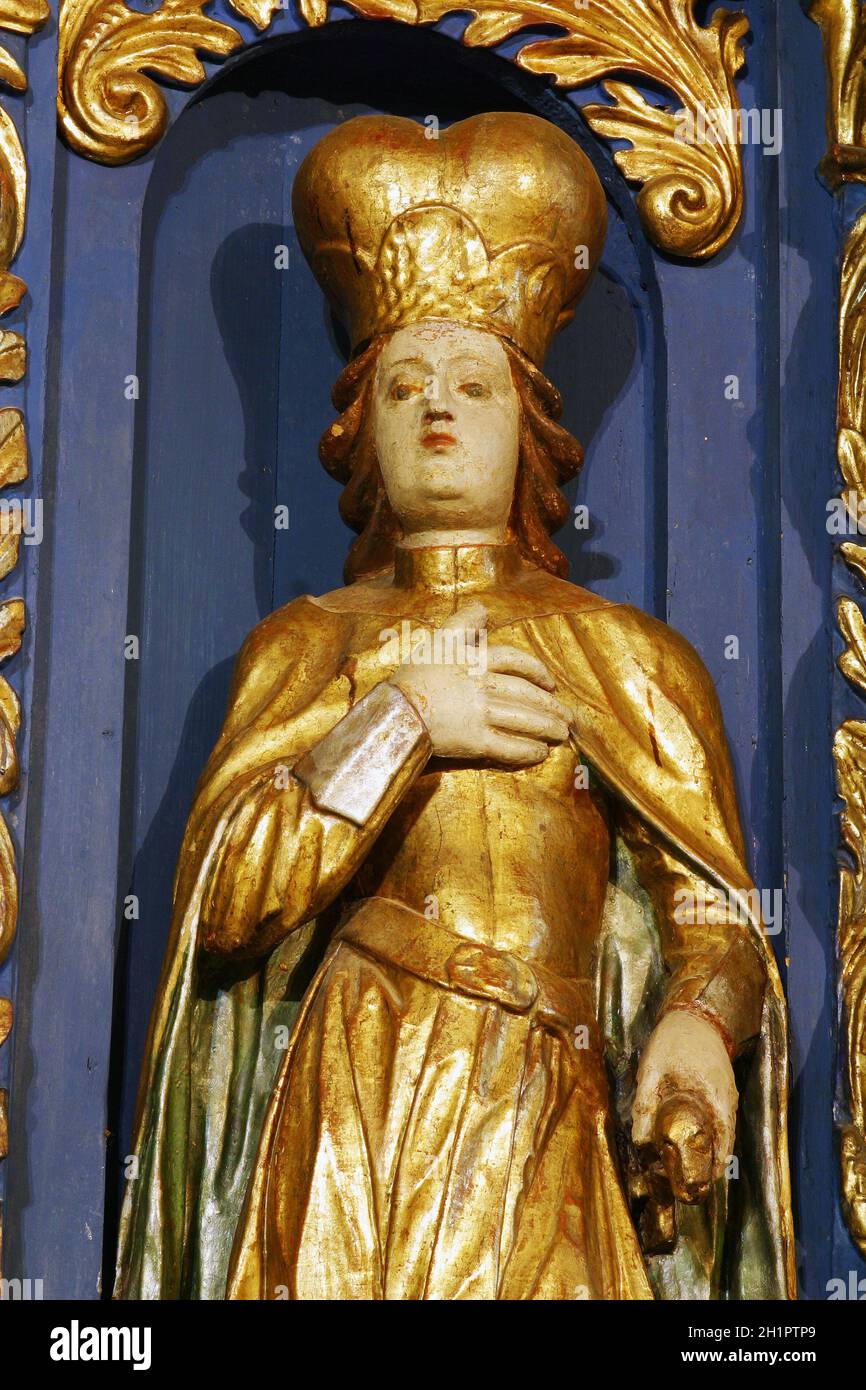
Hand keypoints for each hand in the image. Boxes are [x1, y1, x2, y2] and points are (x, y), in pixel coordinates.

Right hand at [390, 600, 571, 767]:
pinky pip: (509, 747)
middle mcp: (483, 686)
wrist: (394, 711)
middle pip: (526, 694)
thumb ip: (463, 622)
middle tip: (569, 717)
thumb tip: (483, 608)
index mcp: (476, 660)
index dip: (538, 671)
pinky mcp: (474, 741)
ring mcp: (479, 715)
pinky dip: (528, 751)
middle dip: (552, 706)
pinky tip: (540, 752)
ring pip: (524, 720)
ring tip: (562, 734)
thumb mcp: (438, 640)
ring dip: (547, 728)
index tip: (551, 683)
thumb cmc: (415, 675)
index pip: (516, 660)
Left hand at [632, 1010, 736, 1203]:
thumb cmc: (674, 1042)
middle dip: (705, 1169)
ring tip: (682, 1169)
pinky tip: (691, 1144)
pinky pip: (722, 1125)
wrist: (696, 1016)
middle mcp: (729, 1105)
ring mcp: (730, 1099)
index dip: (707, 1173)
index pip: (720, 1150)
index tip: (689, 1188)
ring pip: (724, 1138)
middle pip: (723, 1149)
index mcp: (714, 1101)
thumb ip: (645, 1106)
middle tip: (681, 1183)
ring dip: (708, 1156)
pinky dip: (710, 1139)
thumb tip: (641, 1144)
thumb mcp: (652, 1071)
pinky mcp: (726, 1094)